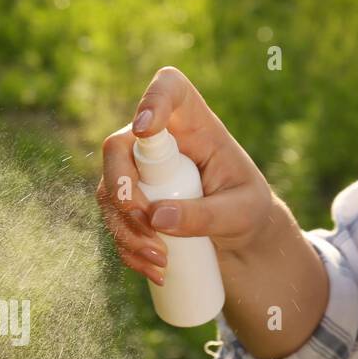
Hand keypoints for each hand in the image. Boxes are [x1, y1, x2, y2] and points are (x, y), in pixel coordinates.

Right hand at [96, 66, 284, 284]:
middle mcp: (159, 144)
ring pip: (109, 191)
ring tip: (161, 260)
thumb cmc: (248, 210)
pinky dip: (128, 248)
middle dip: (123, 188)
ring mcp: (139, 173)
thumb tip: (156, 218)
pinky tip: (154, 269)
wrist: (241, 238)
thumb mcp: (240, 213)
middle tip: (147, 222)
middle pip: (118, 147)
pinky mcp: (131, 203)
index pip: (169, 89)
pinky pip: (113, 221)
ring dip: (126, 229)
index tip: (144, 129)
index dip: (151, 100)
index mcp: (195, 125)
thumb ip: (205, 213)